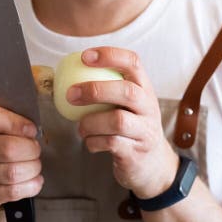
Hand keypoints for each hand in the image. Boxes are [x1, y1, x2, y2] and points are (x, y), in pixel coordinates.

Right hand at [0, 104, 43, 210]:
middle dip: (30, 149)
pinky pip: (11, 192)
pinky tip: (35, 180)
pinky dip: (30, 186)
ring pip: (11, 172)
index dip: (16, 124)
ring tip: (35, 164)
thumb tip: (33, 129)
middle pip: (6, 148)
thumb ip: (13, 118)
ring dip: (32, 168)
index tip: (32, 129)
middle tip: (36, 149)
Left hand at [67, 47, 179, 199]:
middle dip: (95, 90)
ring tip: (81, 127)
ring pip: (118, 120)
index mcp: (144, 88)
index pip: (133, 62)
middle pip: (127, 91)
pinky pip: (111, 143)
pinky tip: (89, 142)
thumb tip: (67, 75)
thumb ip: (108, 90)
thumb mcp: (127, 106)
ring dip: (91, 122)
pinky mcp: (136, 152)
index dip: (109, 56)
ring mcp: (145, 130)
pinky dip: (93, 142)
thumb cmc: (131, 128)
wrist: (153, 166)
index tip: (85, 56)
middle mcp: (148, 106)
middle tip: (71, 94)